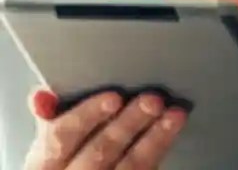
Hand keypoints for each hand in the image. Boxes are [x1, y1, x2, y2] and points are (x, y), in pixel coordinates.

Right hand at [24, 88, 185, 169]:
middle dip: (127, 124)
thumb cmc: (65, 165)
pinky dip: (160, 150)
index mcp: (44, 166)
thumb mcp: (51, 149)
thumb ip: (53, 122)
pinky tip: (172, 132)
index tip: (113, 98)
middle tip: (152, 100)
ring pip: (129, 166)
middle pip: (99, 152)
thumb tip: (42, 96)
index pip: (59, 139)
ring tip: (174, 114)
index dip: (85, 116)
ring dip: (154, 137)